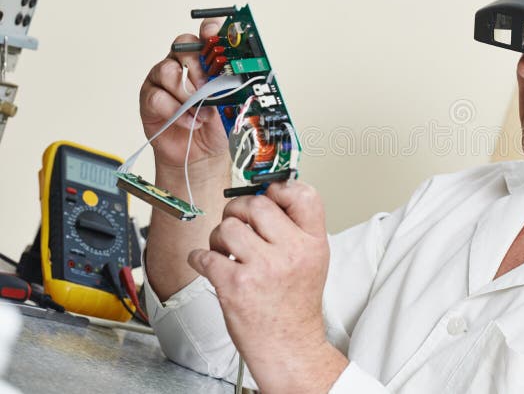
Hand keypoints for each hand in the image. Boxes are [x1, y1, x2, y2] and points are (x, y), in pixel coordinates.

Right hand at [139, 18, 228, 170]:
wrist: (202, 153)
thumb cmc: (217, 126)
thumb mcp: (234, 105)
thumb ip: (234, 88)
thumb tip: (239, 78)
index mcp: (206, 60)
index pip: (206, 32)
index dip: (209, 29)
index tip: (214, 35)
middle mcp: (183, 64)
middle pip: (183, 45)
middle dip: (198, 67)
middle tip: (209, 88)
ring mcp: (164, 80)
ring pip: (167, 70)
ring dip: (187, 94)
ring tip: (201, 114)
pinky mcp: (150, 99)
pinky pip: (157, 97)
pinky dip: (176, 112)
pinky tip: (189, 122)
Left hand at [187, 180, 347, 392]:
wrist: (289, 345)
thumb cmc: (296, 303)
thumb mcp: (313, 259)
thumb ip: (296, 227)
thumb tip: (268, 194)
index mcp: (312, 243)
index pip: (303, 195)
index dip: (280, 188)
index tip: (267, 195)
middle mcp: (291, 252)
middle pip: (256, 205)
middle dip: (239, 211)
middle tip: (238, 224)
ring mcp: (263, 268)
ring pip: (228, 227)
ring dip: (219, 237)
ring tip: (226, 252)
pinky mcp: (235, 285)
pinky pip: (205, 255)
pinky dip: (200, 258)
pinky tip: (209, 265)